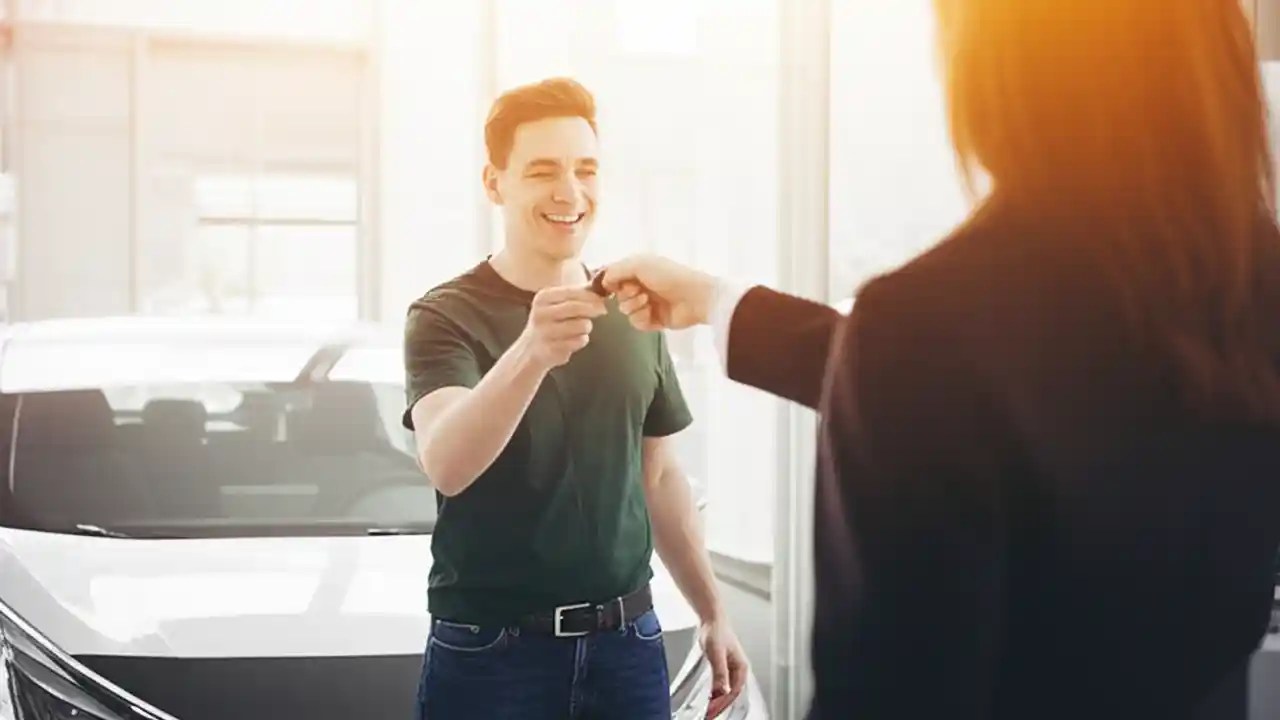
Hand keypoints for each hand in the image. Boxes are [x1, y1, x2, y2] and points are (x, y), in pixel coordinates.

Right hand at [518, 285, 607, 370]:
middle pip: (576, 308)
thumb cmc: (551, 322)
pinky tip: (573, 340)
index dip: (592, 295)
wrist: (530, 348)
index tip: (602, 299)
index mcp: (543, 298)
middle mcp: (541, 314)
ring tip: (581, 328)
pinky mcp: (551, 349)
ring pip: (581, 325)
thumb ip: (580, 292)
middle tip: (603, 310)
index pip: (573, 292)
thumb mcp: (559, 303)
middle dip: (594, 309)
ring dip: (587, 326)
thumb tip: (602, 281)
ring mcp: (544, 333)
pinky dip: (581, 340)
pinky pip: (579, 341)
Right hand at [599, 254, 719, 331]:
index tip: (610, 287)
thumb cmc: (669, 275)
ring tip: (647, 302)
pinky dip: (641, 318)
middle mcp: (642, 286)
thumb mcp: (639, 264)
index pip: (614, 278)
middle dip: (625, 295)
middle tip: (639, 291)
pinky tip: (651, 313)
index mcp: (639, 270)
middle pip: (617, 296)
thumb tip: (603, 281)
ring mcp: (648, 304)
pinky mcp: (654, 320)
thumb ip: (616, 270)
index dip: (610, 283)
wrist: (694, 297)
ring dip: (633, 306)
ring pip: (625, 310)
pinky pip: (636, 323)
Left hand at [699, 618, 748, 718]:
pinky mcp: (724, 666)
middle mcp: (739, 669)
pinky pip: (722, 684)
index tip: (712, 712)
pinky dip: (716, 693)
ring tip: (708, 711)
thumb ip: (720, 673)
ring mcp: (732, 668)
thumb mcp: (716, 654)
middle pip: (732, 693)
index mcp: (741, 667)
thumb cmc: (715, 631)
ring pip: (727, 690)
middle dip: (721, 706)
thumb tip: (723, 691)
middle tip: (709, 715)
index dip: (723, 704)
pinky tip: (709, 698)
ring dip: (718, 701)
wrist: (711, 618)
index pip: (734, 692)